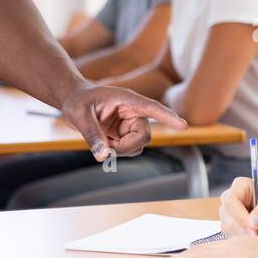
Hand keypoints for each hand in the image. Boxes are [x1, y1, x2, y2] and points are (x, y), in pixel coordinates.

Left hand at [58, 84, 187, 160]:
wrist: (74, 100)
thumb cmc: (78, 102)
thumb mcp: (80, 116)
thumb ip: (92, 135)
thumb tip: (103, 157)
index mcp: (128, 100)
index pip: (152, 108)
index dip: (168, 117)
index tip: (184, 126)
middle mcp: (134, 112)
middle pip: (144, 135)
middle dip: (127, 146)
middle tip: (107, 149)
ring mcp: (131, 123)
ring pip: (138, 144)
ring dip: (122, 150)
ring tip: (102, 142)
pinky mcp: (126, 133)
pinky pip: (130, 149)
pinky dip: (117, 152)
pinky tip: (105, 143)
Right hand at [220, 178, 257, 236]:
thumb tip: (252, 222)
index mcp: (240, 186)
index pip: (231, 201)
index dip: (240, 217)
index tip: (254, 229)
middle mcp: (229, 199)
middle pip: (229, 219)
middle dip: (246, 229)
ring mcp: (226, 214)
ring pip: (230, 230)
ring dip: (247, 234)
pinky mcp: (228, 227)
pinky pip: (232, 237)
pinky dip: (246, 239)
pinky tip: (257, 233)